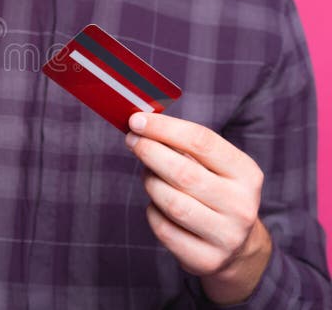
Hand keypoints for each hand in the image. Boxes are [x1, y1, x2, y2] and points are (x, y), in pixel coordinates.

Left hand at [125, 112, 272, 304]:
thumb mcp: (213, 167)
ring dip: (150, 183)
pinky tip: (156, 204)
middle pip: (184, 172)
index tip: (137, 120)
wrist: (237, 246)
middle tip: (131, 140)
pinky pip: (164, 229)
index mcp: (246, 173)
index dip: (164, 128)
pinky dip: (152, 211)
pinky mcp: (207, 260)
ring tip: (147, 174)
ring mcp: (226, 236)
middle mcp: (241, 205)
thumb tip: (142, 125)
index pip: (202, 141)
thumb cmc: (215, 192)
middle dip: (150, 152)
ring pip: (171, 203)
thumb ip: (184, 146)